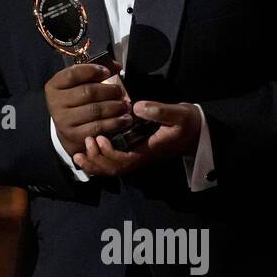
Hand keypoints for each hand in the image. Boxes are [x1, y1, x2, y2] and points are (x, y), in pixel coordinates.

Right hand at [45, 62, 132, 158]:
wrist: (67, 130)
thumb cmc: (76, 103)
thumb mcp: (77, 85)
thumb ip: (94, 73)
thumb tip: (116, 66)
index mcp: (55, 86)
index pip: (73, 74)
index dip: (92, 70)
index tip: (107, 72)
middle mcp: (56, 102)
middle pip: (88, 92)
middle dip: (110, 91)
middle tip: (121, 92)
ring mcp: (63, 120)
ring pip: (95, 110)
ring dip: (115, 107)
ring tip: (125, 105)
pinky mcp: (74, 135)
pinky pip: (98, 126)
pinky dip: (115, 122)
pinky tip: (124, 119)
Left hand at [74, 101, 201, 177]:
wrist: (196, 132)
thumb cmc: (187, 122)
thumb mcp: (178, 114)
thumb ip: (160, 111)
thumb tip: (137, 107)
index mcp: (148, 151)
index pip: (125, 160)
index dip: (109, 154)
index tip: (99, 139)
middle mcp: (140, 157)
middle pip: (115, 169)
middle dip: (97, 161)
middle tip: (86, 142)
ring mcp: (137, 156)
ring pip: (113, 169)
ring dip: (95, 164)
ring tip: (80, 153)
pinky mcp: (134, 152)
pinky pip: (114, 163)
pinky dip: (98, 161)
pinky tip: (86, 154)